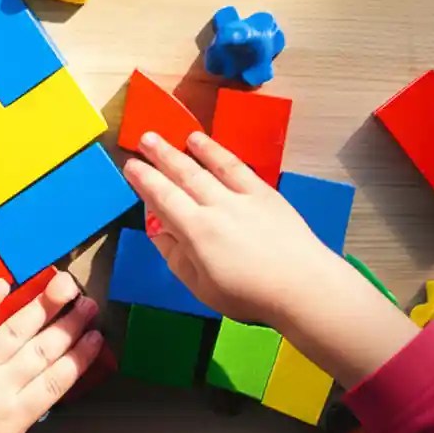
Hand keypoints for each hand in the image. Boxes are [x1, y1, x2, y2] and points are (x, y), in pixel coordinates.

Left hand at [0, 272, 102, 432]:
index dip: (81, 356)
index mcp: (15, 417)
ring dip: (40, 307)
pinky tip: (2, 283)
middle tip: (89, 303)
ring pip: (14, 331)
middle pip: (43, 350)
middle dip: (69, 325)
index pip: (58, 379)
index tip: (98, 336)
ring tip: (62, 285)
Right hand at [122, 131, 348, 324]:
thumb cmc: (249, 295)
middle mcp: (216, 207)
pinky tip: (207, 145)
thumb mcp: (200, 287)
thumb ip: (176, 256)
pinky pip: (236, 167)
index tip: (130, 166)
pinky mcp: (265, 193)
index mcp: (196, 232)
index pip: (162, 198)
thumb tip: (158, 231)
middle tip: (144, 139)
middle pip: (182, 175)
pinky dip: (218, 153)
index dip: (144, 180)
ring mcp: (242, 197)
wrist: (303, 285)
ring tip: (170, 137)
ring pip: (207, 167)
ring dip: (186, 150)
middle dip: (160, 157)